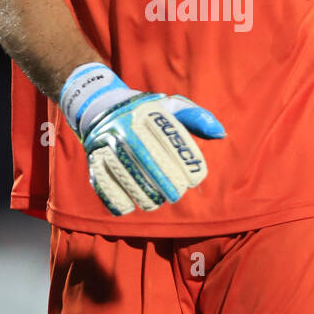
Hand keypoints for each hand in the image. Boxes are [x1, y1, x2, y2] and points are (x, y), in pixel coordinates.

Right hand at [59, 62, 225, 215]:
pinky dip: (116, 199)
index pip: (169, 139)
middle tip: (175, 194)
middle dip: (164, 182)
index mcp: (147, 111)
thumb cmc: (147, 112)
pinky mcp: (93, 159)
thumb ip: (196, 118)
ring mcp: (105, 143)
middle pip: (147, 159)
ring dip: (143, 193)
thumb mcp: (170, 107)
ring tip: (156, 202)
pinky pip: (104, 183)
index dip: (184, 162)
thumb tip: (221, 133)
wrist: (100, 106)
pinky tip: (130, 206)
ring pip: (126, 174)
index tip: (194, 179)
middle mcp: (123, 125)